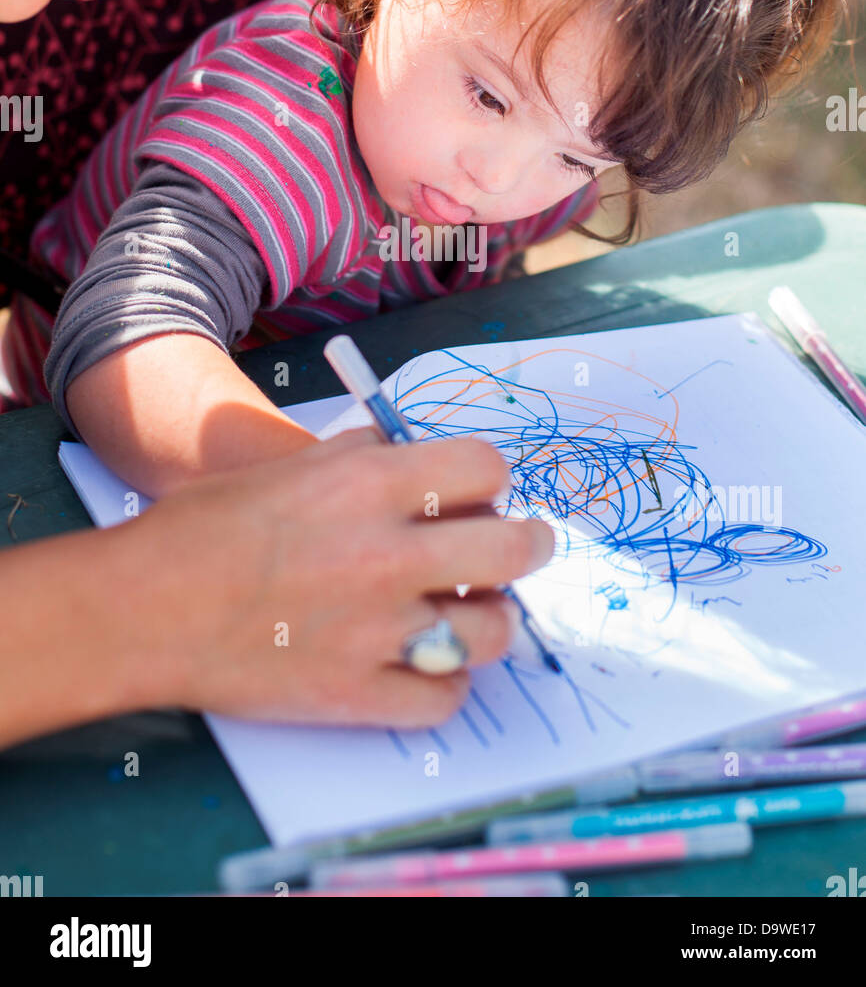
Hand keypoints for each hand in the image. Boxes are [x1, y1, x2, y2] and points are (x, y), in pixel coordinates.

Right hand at [128, 428, 554, 727]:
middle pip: (515, 549)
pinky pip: (446, 699)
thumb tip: (413, 453)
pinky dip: (446, 684)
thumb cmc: (206, 527)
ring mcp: (378, 631)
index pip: (487, 469)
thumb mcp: (289, 466)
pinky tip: (428, 665)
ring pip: (494, 632)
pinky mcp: (358, 694)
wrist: (144, 607)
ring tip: (469, 613)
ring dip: (490, 620)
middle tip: (519, 548)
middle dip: (528, 544)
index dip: (490, 480)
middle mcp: (387, 554)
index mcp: (369, 484)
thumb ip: (363, 456)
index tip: (481, 495)